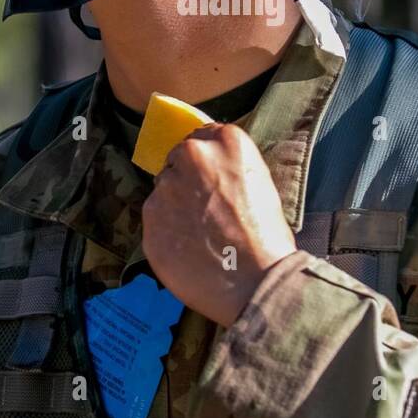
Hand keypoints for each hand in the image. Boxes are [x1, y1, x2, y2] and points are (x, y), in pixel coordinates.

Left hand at [141, 123, 296, 327]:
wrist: (254, 282)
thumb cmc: (267, 238)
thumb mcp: (260, 184)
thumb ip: (230, 167)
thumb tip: (212, 170)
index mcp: (227, 142)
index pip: (203, 136)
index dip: (206, 161)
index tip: (209, 177)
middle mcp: (193, 155)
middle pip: (179, 160)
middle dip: (187, 180)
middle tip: (204, 209)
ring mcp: (167, 185)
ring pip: (164, 189)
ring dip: (174, 205)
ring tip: (197, 234)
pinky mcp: (149, 216)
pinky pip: (154, 217)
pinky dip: (165, 229)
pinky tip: (187, 248)